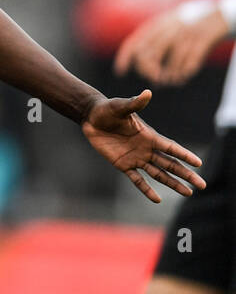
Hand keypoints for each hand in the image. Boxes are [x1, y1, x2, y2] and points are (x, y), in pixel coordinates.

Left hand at [80, 90, 204, 202]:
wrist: (91, 117)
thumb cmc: (107, 109)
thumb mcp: (120, 106)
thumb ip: (134, 103)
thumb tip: (147, 93)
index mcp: (149, 136)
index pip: (171, 148)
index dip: (185, 155)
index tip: (199, 164)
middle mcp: (146, 149)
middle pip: (170, 164)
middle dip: (186, 174)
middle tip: (202, 185)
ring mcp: (136, 158)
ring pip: (159, 174)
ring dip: (173, 183)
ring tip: (188, 193)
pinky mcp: (123, 164)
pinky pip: (137, 180)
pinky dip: (146, 189)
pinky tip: (158, 199)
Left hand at [114, 8, 227, 85]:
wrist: (215, 14)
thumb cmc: (186, 28)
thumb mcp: (167, 30)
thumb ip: (153, 48)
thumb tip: (151, 79)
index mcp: (157, 25)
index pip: (134, 41)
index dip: (125, 57)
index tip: (119, 72)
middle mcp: (169, 28)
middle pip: (150, 52)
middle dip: (148, 70)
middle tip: (154, 80)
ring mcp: (186, 33)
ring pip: (171, 59)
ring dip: (169, 75)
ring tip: (169, 82)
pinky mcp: (203, 40)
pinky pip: (191, 60)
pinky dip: (184, 73)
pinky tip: (182, 78)